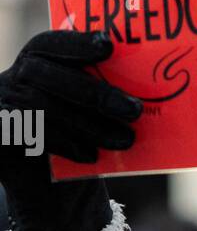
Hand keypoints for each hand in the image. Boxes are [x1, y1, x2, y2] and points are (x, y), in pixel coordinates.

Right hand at [0, 29, 142, 230]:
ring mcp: (1, 104)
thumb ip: (103, 90)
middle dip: (94, 92)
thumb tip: (148, 84)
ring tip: (125, 140)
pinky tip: (91, 156)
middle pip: (47, 75)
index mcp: (35, 62)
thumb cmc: (78, 137)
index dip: (76, 42)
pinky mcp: (0, 134)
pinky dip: (65, 145)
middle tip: (134, 109)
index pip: (49, 44)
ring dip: (89, 125)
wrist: (48, 188)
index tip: (108, 47)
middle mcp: (13, 79)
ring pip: (43, 107)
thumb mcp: (90, 110)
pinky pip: (31, 136)